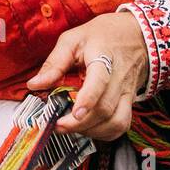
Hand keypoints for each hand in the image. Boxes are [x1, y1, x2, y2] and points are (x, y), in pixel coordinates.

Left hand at [25, 11, 149, 140]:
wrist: (135, 36)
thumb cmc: (100, 36)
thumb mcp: (73, 40)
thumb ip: (54, 63)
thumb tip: (34, 85)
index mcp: (103, 56)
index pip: (100, 80)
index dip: (88, 100)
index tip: (74, 114)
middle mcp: (119, 77)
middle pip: (105, 108)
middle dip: (79, 124)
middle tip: (57, 125)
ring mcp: (127, 92)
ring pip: (116, 122)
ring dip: (92, 131)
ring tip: (71, 128)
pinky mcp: (130, 102)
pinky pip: (122, 125)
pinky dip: (104, 133)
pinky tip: (88, 128)